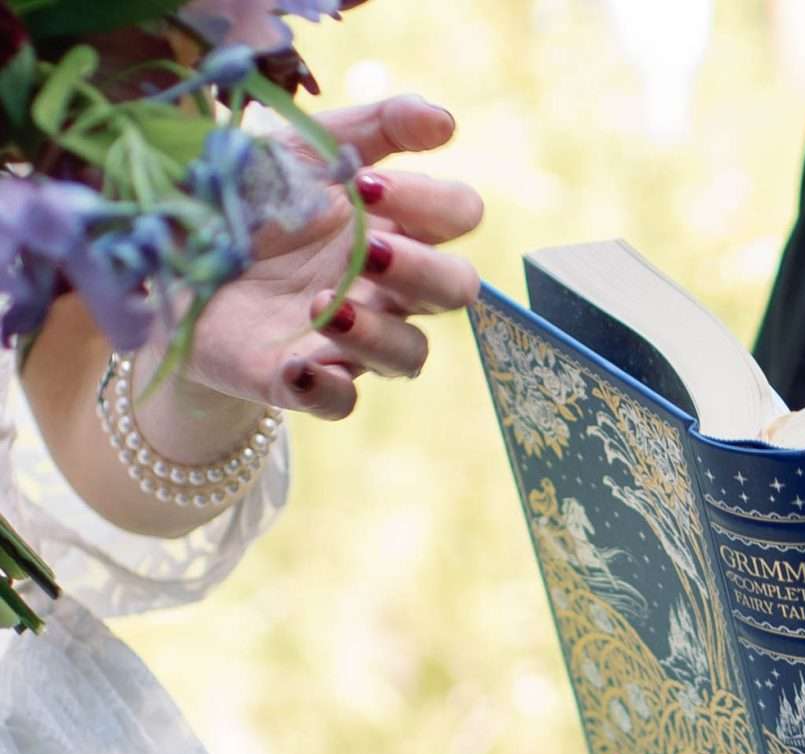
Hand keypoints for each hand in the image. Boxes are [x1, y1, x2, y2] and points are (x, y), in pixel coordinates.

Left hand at [173, 94, 484, 420]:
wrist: (168, 259)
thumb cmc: (250, 197)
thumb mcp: (302, 147)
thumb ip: (374, 127)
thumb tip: (445, 121)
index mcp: (394, 224)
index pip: (458, 216)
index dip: (432, 204)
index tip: (367, 186)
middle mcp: (387, 287)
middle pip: (456, 290)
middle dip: (421, 269)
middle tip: (366, 248)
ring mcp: (350, 338)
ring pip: (411, 353)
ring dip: (378, 333)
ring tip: (322, 303)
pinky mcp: (304, 379)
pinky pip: (341, 402)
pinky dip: (327, 389)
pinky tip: (296, 365)